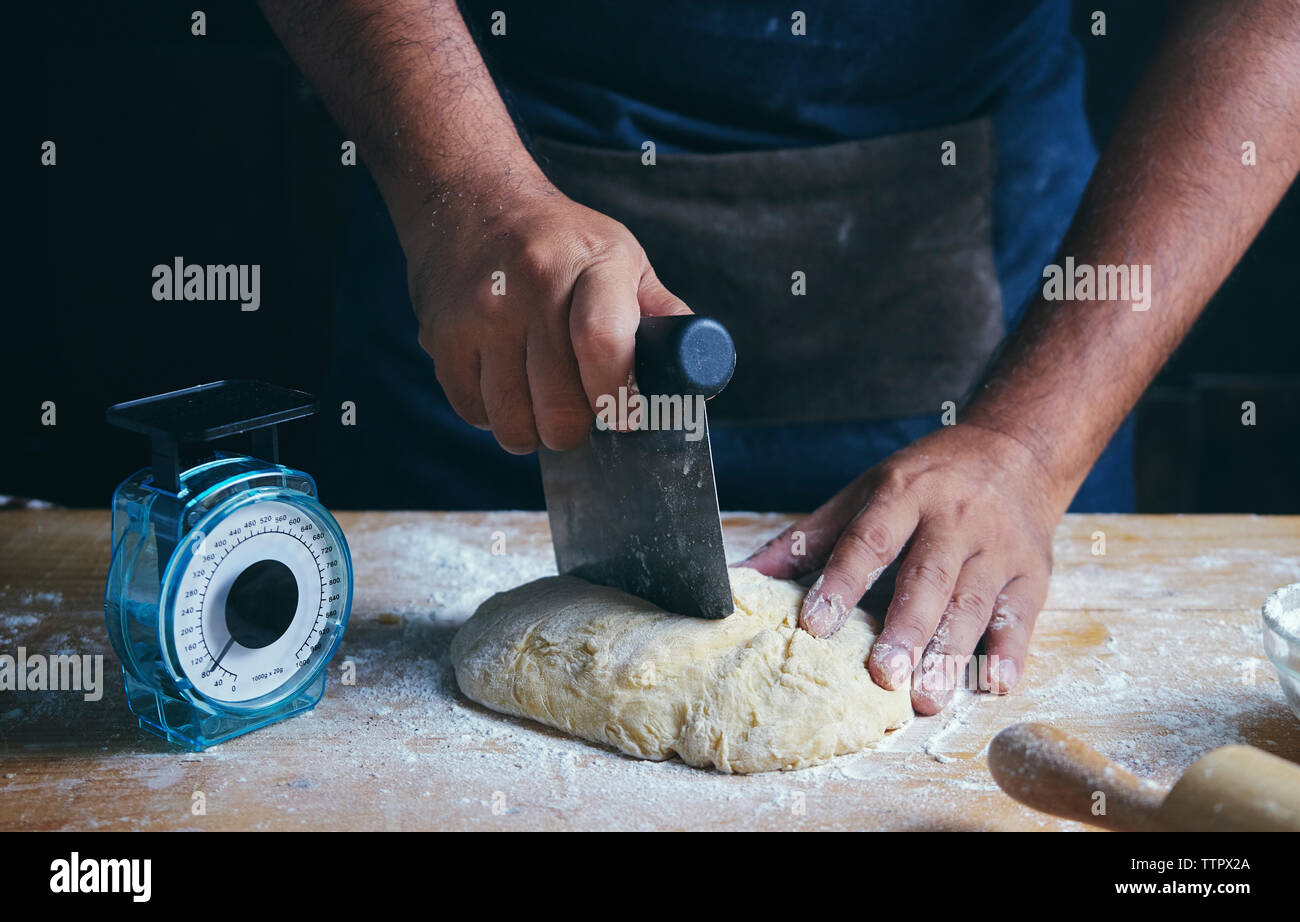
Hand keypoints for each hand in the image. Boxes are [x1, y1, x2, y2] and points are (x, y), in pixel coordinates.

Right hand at [399, 182, 689, 453]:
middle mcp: (531, 285)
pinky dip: (494, 416)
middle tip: (583, 414)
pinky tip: (506, 384)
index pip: (604, 344)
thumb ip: (660, 312)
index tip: (627, 414)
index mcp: (591, 264)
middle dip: (578, 428)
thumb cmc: (560, 240)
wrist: (470, 196)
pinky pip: (473, 411)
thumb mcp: (620, 257)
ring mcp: (480, 312)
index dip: (618, 396)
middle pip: (560, 404)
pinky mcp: (441, 335)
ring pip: (513, 420)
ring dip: (534, 430)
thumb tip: (699, 365)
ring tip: (542, 402)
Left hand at [741, 422, 1069, 714]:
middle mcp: (953, 519)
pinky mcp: (1032, 573)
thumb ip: (807, 539)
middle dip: (906, 629)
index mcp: (903, 495)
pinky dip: (1010, 651)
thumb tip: (743, 577)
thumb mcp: (863, 494)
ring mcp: (997, 547)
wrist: (1014, 450)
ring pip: (973, 603)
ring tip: (926, 697)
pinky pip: (1021, 616)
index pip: (868, 542)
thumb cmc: (926, 480)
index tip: (815, 625)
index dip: (841, 584)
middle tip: (882, 676)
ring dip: (950, 652)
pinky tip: (994, 683)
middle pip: (927, 578)